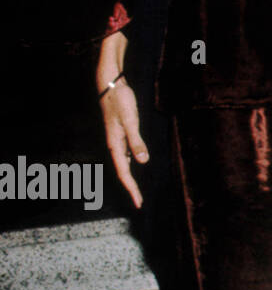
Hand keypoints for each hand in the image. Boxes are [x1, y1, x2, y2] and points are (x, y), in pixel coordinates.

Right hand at [98, 33, 145, 208]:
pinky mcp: (119, 134)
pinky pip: (124, 154)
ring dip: (129, 178)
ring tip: (136, 191)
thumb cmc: (120, 102)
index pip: (124, 172)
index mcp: (115, 145)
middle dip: (130, 188)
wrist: (110, 86)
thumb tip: (142, 161)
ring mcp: (116, 140)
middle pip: (123, 171)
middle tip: (139, 203)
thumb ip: (136, 141)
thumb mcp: (131, 121)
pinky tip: (135, 164)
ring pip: (123, 164)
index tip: (138, 203)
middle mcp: (114, 145)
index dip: (131, 188)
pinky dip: (130, 164)